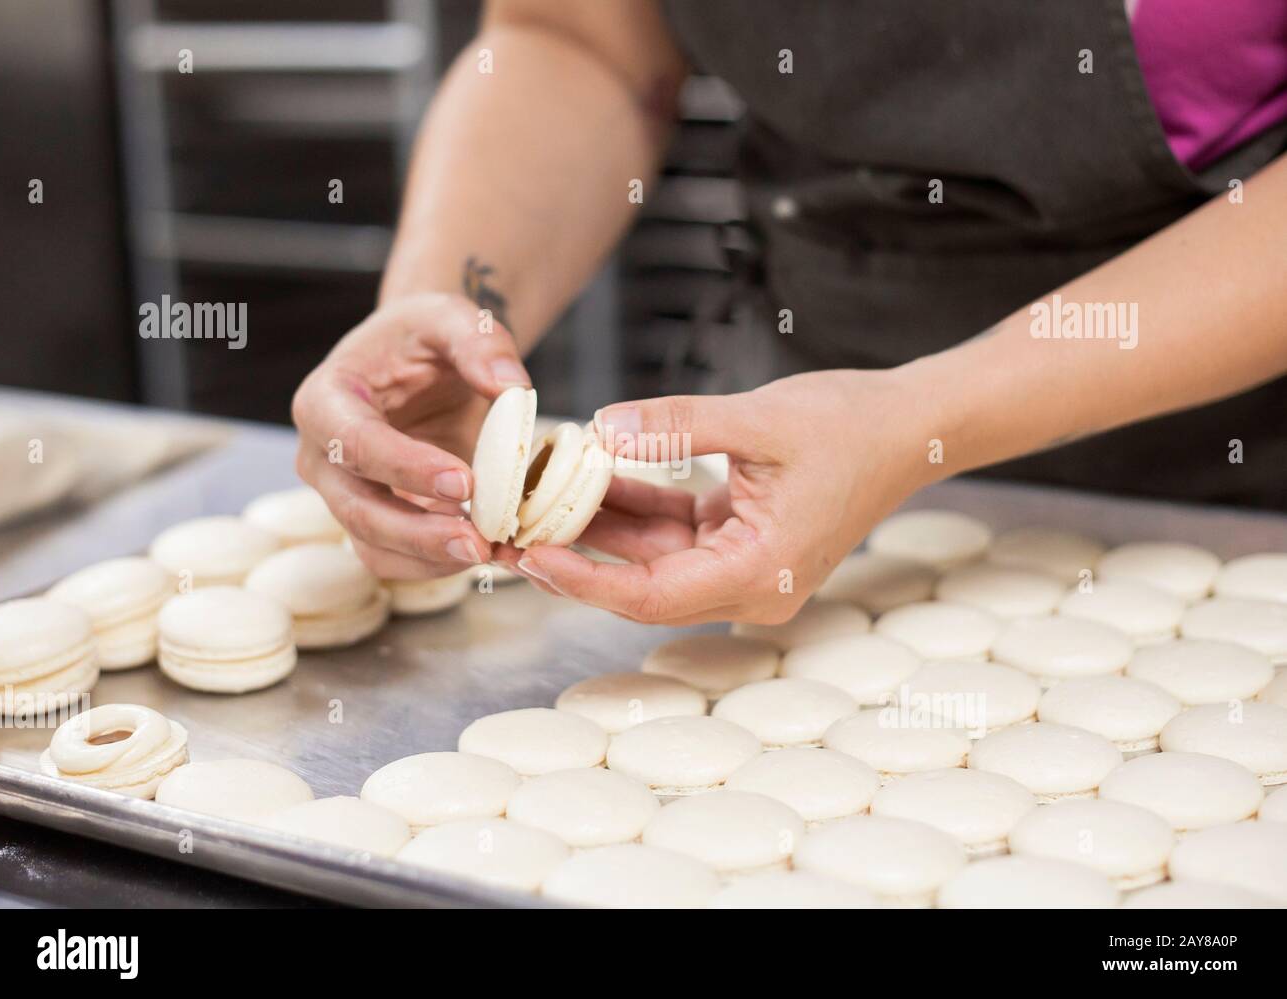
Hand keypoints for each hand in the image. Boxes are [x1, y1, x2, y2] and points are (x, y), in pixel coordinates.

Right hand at [292, 293, 529, 578]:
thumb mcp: (452, 319)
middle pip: (357, 508)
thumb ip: (480, 343)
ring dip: (428, 559)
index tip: (464, 483)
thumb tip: (510, 386)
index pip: (354, 443)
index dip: (406, 468)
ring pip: (372, 545)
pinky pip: (393, 558)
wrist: (416, 361)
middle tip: (478, 542)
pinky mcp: (371, 521)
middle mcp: (322, 455)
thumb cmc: (424, 338)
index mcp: (326, 399)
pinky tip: (482, 552)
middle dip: (417, 533)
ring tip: (486, 552)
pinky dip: (436, 565)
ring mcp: (343, 494)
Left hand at [495, 368, 931, 623]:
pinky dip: (632, 502)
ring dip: (598, 524)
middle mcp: (748, 585)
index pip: (650, 596)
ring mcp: (743, 564)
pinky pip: (671, 528)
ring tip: (535, 492)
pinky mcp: (738, 539)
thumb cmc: (850, 425)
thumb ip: (675, 427)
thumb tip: (599, 429)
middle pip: (641, 582)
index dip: (584, 580)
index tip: (528, 554)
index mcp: (758, 573)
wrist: (909, 426)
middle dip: (577, 552)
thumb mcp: (758, 419)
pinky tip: (586, 469)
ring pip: (651, 554)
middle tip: (510, 524)